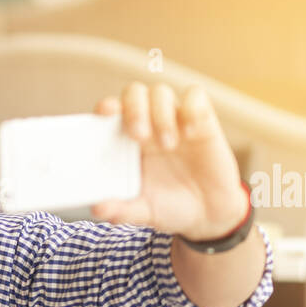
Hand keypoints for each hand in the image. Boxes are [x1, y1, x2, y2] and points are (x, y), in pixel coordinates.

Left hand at [89, 83, 247, 242]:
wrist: (207, 214)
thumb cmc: (169, 206)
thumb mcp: (143, 212)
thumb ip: (120, 210)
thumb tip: (98, 208)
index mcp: (126, 143)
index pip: (111, 112)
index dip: (106, 106)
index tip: (103, 112)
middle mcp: (148, 125)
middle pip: (134, 93)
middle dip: (133, 108)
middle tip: (139, 135)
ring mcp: (174, 121)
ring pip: (161, 92)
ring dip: (161, 114)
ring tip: (168, 145)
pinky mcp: (203, 122)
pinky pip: (196, 97)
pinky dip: (192, 109)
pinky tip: (191, 133)